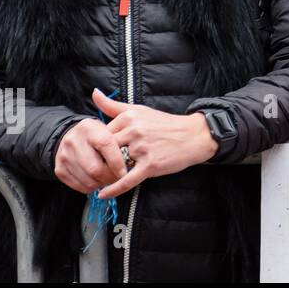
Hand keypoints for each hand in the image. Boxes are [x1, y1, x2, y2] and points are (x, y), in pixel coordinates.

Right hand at [54, 118, 126, 193]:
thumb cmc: (96, 135)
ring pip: (88, 179)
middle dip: (110, 177)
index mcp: (89, 128)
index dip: (117, 161)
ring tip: (108, 179)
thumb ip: (119, 139)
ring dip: (102, 183)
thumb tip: (131, 159)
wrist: (71, 136)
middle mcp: (74, 141)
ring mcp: (64, 156)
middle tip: (118, 178)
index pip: (105, 144)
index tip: (125, 171)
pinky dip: (91, 187)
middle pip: (95, 168)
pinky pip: (79, 186)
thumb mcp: (107, 129)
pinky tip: (96, 180)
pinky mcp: (59, 169)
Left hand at [92, 88, 218, 199]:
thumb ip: (113, 105)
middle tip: (100, 167)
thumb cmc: (165, 124)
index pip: (102, 135)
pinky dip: (114, 189)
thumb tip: (94, 93)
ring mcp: (142, 149)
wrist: (194, 136)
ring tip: (104, 178)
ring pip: (115, 165)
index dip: (100, 146)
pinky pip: (127, 180)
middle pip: (106, 150)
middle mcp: (134, 131)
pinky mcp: (150, 165)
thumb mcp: (139, 110)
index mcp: (129, 117)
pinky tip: (104, 194)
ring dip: (109, 173)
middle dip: (102, 160)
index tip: (101, 152)